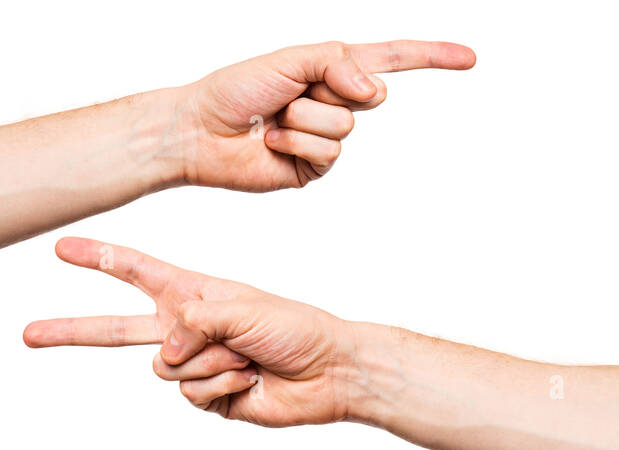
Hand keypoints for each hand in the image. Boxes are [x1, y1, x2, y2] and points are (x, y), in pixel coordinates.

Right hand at [24, 238, 373, 423]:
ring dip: (209, 364)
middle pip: (114, 330)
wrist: (327, 373)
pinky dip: (220, 387)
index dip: (98, 259)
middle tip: (27, 334)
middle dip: (71, 330)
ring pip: (167, 370)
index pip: (134, 272)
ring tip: (246, 358)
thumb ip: (195, 321)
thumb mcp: (242, 307)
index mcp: (191, 293)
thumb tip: (165, 353)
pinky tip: (247, 380)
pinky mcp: (209, 398)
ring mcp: (195, 365)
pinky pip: (192, 396)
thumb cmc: (295, 328)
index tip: (60, 248)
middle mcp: (186, 328)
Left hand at [174, 40, 474, 189]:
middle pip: (366, 97)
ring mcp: (325, 139)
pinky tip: (271, 142)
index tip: (468, 59)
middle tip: (288, 93)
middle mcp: (334, 103)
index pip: (392, 60)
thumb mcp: (291, 59)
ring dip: (303, 120)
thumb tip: (376, 91)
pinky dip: (296, 144)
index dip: (431, 57)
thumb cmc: (237, 89)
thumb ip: (337, 64)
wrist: (202, 131)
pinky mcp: (312, 170)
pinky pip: (326, 154)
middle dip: (327, 89)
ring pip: (343, 128)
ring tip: (272, 120)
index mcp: (333, 69)